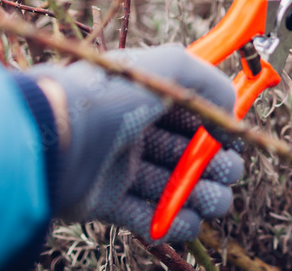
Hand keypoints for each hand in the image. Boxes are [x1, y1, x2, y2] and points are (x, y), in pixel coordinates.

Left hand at [29, 45, 242, 243]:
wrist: (58, 135)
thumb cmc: (113, 95)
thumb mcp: (170, 67)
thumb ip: (211, 82)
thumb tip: (231, 111)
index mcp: (146, 97)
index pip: (191, 116)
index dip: (216, 130)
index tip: (233, 141)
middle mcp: (134, 130)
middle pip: (186, 154)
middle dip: (215, 167)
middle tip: (227, 173)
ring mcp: (119, 167)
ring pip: (171, 187)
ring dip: (200, 196)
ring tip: (212, 201)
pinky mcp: (105, 202)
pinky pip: (146, 217)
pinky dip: (171, 222)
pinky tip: (188, 220)